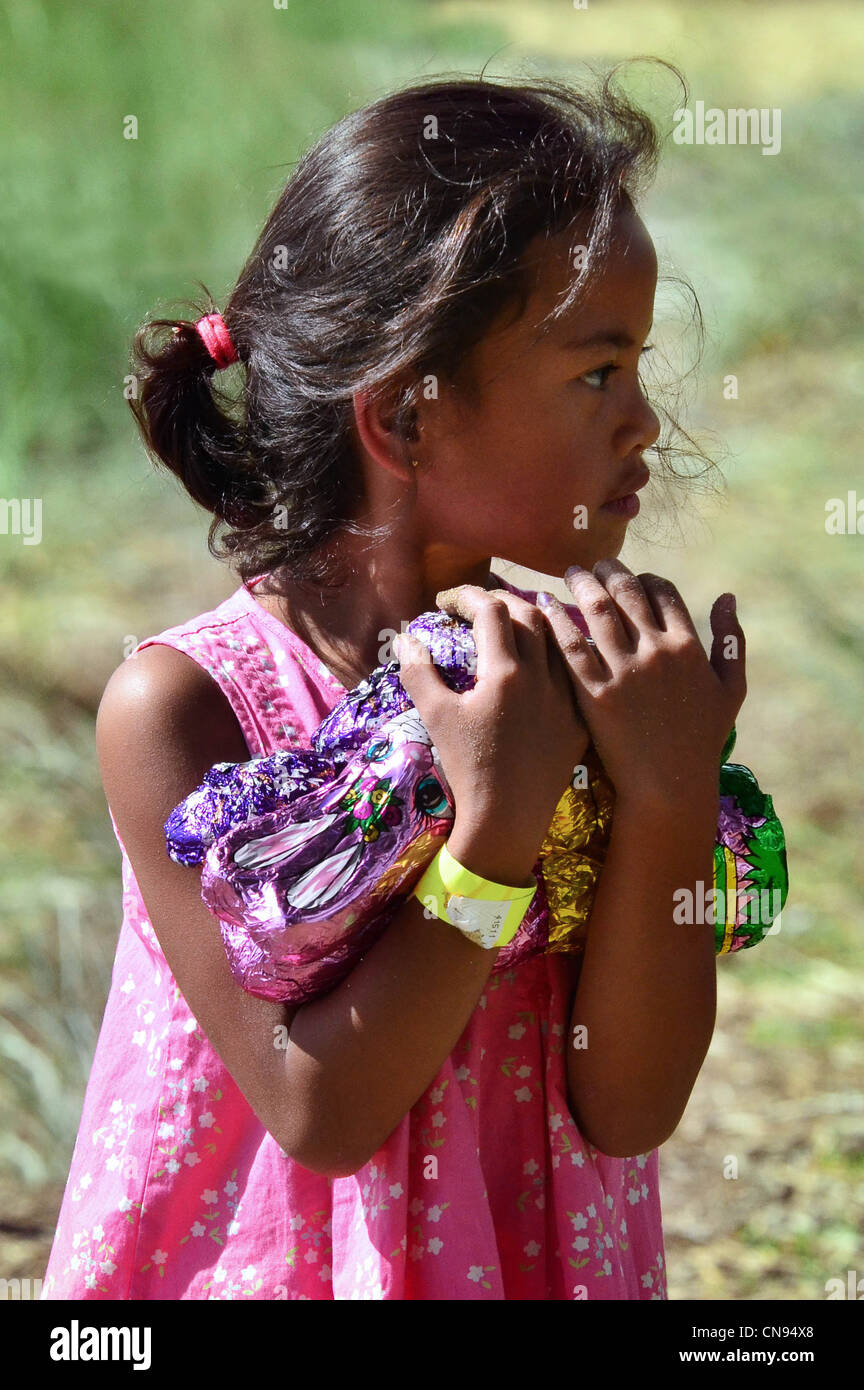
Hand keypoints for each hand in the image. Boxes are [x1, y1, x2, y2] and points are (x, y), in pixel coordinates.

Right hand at [395, 586, 590, 882]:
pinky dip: (554, 658)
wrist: (506, 819)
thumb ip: (419, 671)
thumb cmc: (466, 767)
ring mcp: (567, 699)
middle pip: (529, 615)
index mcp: (504, 672)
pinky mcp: (580, 721)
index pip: (490, 610)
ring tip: (512, 623)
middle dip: (501, 601)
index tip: (447, 601)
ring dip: (534, 623)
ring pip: (558, 641)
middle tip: (478, 606)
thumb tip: (406, 637)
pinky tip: (542, 663)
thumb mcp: (436, 716)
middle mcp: (542, 677)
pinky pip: (573, 676)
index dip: (467, 596)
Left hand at [536, 559, 745, 809]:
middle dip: (608, 571)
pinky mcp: (595, 693)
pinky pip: (571, 645)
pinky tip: (546, 607)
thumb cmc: (701, 741)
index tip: (631, 578)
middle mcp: (657, 652)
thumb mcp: (730, 690)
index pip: (663, 592)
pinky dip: (557, 620)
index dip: (644, 579)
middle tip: (592, 565)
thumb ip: (732, 640)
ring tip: (571, 575)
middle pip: (627, 593)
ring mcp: (625, 672)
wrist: (668, 785)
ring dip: (582, 585)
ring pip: (597, 610)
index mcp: (689, 647)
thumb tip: (727, 596)